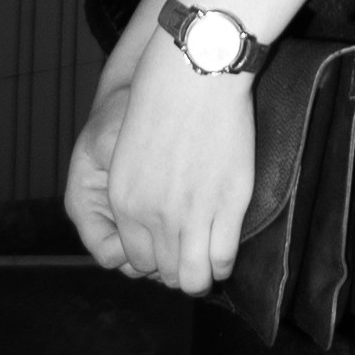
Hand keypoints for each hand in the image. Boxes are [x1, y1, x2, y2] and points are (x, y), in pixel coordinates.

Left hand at [64, 0, 258, 295]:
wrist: (193, 76)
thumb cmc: (160, 104)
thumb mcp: (129, 155)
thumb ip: (137, 193)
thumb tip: (151, 221)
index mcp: (126, 203)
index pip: (137, 260)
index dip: (154, 262)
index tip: (166, 254)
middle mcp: (155, 217)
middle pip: (165, 273)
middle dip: (176, 273)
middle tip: (188, 261)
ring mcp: (193, 214)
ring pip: (195, 277)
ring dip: (200, 278)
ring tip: (206, 266)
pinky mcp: (229, 204)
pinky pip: (225, 257)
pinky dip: (223, 264)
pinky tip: (223, 254)